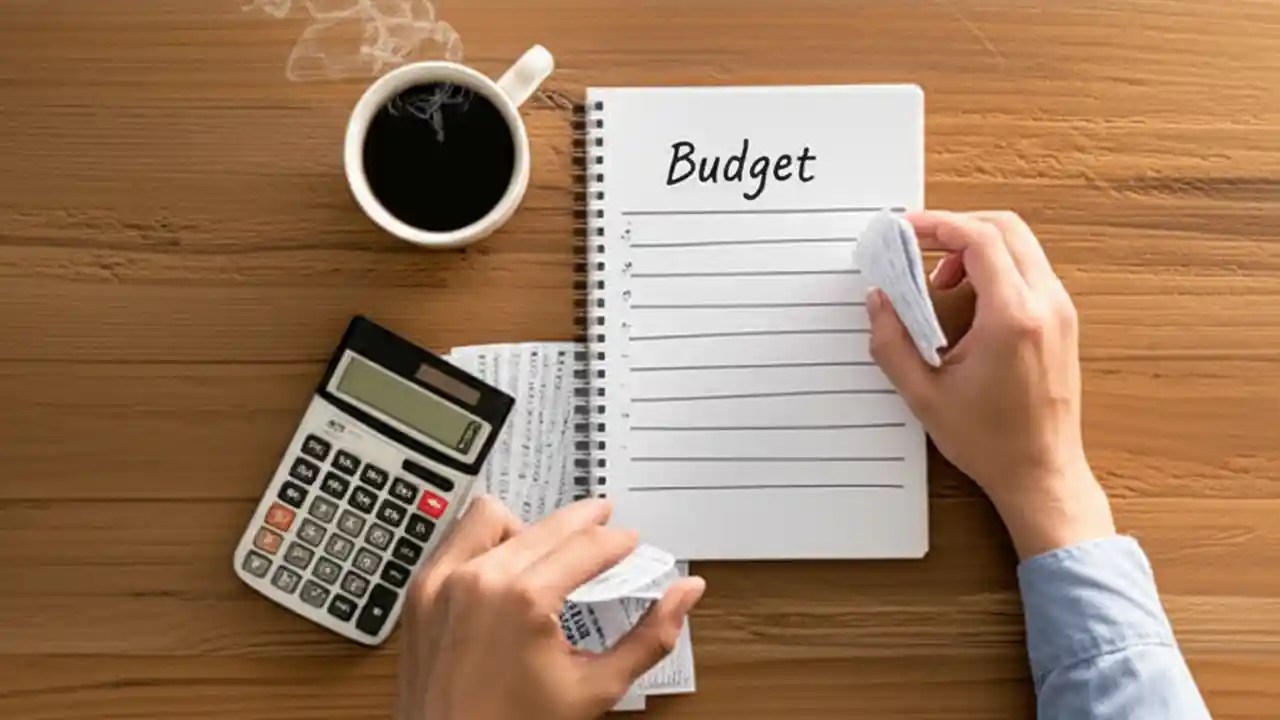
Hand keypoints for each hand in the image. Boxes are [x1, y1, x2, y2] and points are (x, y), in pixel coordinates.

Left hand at [395, 496, 706, 719]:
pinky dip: (483, 541)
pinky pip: (455, 537)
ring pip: (494, 516)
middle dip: (584, 524)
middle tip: (605, 530)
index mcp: (523, 598)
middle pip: (547, 524)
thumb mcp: (594, 691)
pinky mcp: (420, 591)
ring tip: (549, 550)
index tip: (630, 543)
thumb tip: (685, 593)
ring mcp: (442, 581)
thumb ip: (648, 638)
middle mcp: (478, 578)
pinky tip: (505, 562)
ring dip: (528, 526)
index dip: (617, 541)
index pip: (587, 546)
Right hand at [866, 210, 1114, 558]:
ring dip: (975, 248)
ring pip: (1020, 246)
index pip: (979, 239)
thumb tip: (877, 299)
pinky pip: (1029, 270)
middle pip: (1005, 228)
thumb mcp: (924, 394)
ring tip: (938, 280)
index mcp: (1013, 318)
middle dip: (956, 228)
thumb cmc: (990, 442)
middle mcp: (1045, 305)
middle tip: (917, 246)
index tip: (905, 229)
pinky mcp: (1062, 321)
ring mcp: (1060, 311)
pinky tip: (964, 299)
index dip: (937, 224)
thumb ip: (891, 341)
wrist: (1042, 473)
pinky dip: (994, 268)